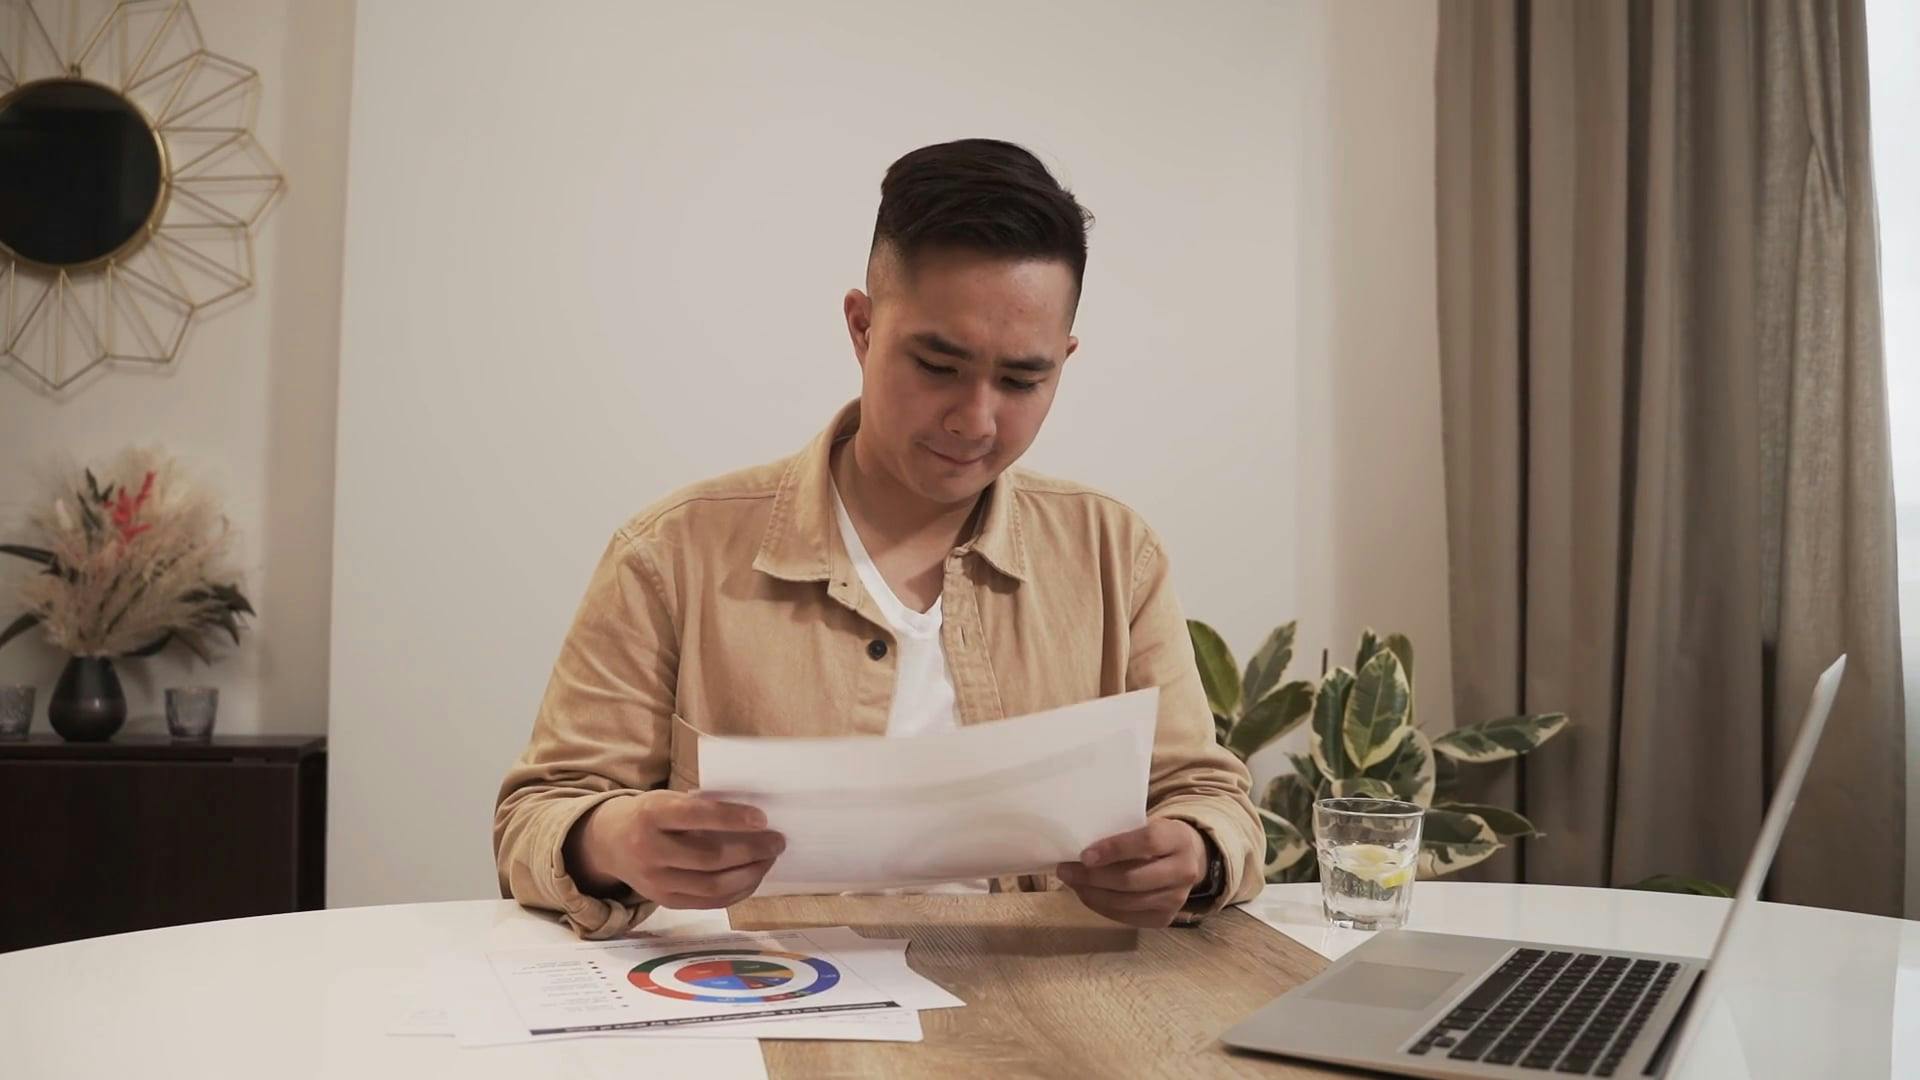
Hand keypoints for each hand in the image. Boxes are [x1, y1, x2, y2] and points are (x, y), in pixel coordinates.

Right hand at [564, 790, 784, 908]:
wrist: (609, 842)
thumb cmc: (651, 814)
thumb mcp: (667, 799)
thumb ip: (701, 808)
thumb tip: (754, 819)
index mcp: (651, 814)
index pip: (696, 816)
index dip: (731, 818)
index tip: (762, 818)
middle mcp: (650, 850)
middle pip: (709, 858)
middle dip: (751, 851)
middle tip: (777, 841)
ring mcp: (655, 881)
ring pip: (712, 886)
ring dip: (749, 874)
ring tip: (769, 859)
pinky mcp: (664, 901)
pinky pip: (709, 902)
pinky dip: (737, 891)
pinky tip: (753, 877)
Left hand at [1056, 818, 1207, 927]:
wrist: (1184, 859)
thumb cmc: (1154, 837)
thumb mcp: (1145, 824)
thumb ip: (1121, 831)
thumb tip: (1077, 843)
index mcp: (1179, 838)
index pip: (1147, 842)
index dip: (1114, 849)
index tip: (1084, 855)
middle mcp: (1184, 871)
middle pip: (1132, 879)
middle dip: (1093, 877)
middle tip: (1065, 870)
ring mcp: (1176, 899)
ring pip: (1126, 902)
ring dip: (1092, 894)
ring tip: (1071, 883)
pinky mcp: (1164, 919)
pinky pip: (1126, 917)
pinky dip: (1101, 906)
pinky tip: (1087, 894)